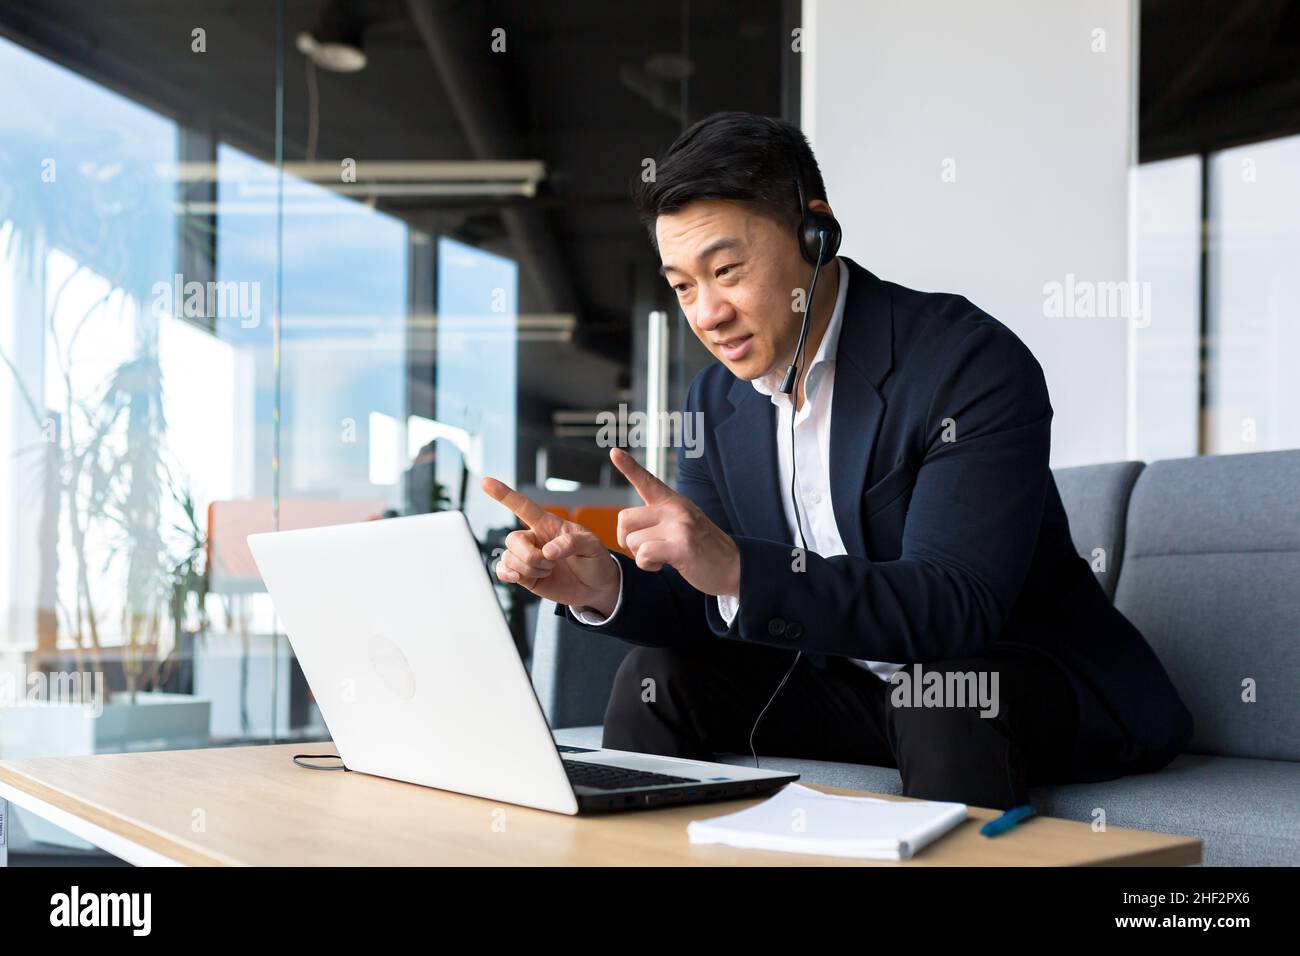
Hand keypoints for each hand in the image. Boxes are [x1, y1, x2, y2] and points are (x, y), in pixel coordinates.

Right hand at [481, 476, 620, 615]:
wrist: (597, 587)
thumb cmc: (594, 559)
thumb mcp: (593, 545)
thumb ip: (572, 543)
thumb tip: (547, 551)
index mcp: (548, 525)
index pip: (523, 506)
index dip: (505, 494)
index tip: (486, 482)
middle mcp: (534, 539)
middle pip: (513, 540)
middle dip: (530, 556)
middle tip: (552, 564)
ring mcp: (528, 557)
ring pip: (509, 558)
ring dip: (529, 569)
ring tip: (549, 571)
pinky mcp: (525, 575)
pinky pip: (503, 571)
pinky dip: (507, 575)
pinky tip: (518, 578)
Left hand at [610, 447, 740, 596]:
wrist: (734, 566)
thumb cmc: (704, 548)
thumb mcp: (684, 522)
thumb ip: (660, 516)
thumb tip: (629, 522)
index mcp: (674, 502)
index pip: (647, 480)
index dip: (629, 466)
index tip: (614, 452)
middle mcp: (675, 509)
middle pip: (625, 518)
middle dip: (628, 538)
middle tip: (647, 548)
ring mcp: (680, 526)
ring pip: (632, 540)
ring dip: (640, 555)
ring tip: (662, 557)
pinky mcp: (682, 547)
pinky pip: (644, 554)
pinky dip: (647, 565)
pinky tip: (663, 565)